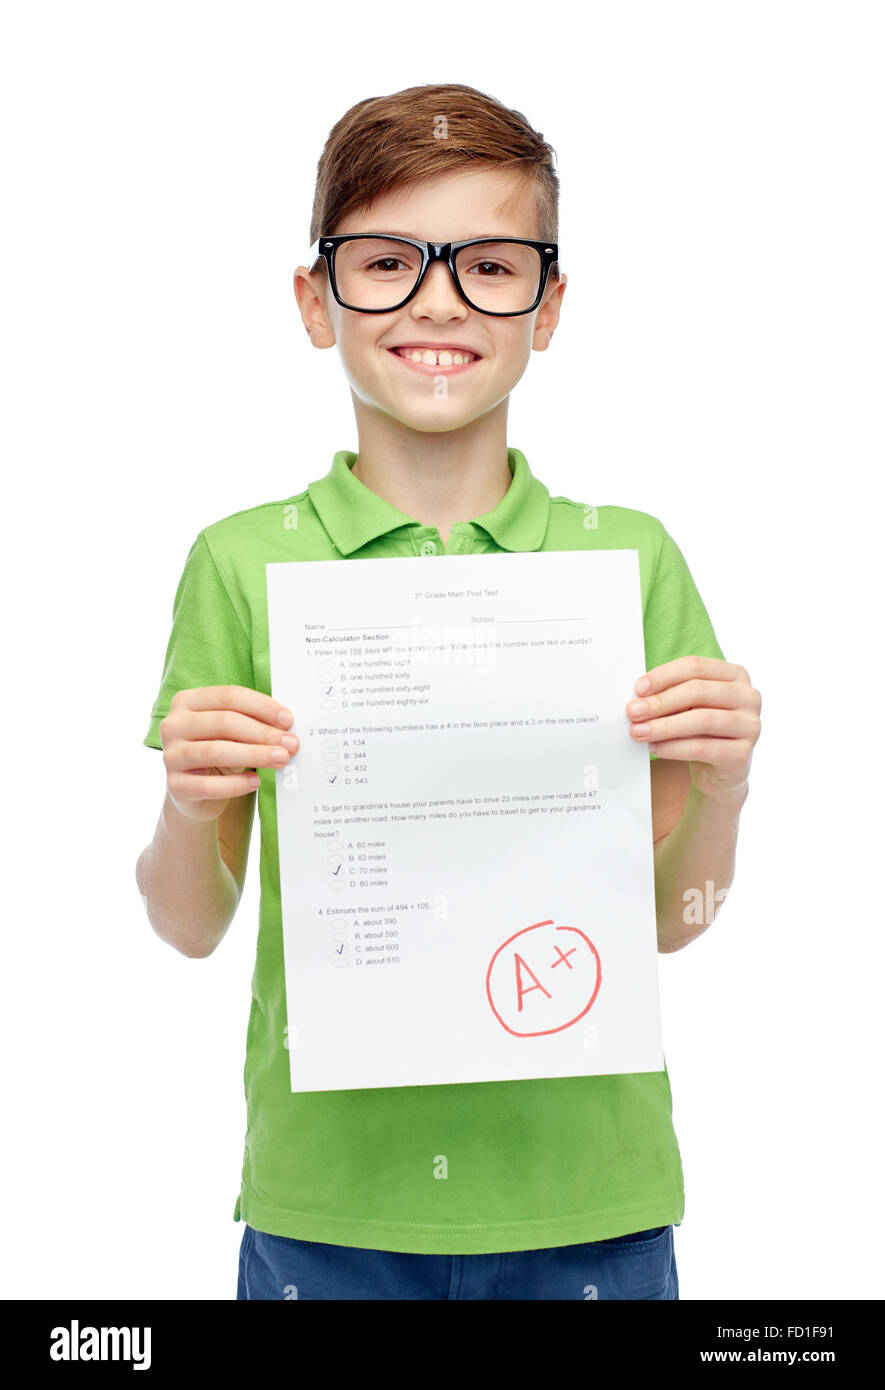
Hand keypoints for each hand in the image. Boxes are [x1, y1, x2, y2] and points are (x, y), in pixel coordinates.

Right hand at [160, 685, 298, 821]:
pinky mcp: (175, 786)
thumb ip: (252, 722)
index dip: (261, 706)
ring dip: (254, 755)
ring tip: (281, 759)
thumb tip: (286, 726)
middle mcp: (173, 725)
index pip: (228, 696)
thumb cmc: (219, 751)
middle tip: (290, 743)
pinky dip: (236, 784)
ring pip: (215, 752)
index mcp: (187, 702)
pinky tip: (256, 781)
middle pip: (223, 722)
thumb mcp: (232, 731)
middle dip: (262, 733)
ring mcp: (171, 756)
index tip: (288, 720)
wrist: (195, 792)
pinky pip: (208, 785)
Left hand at [625, 656, 760, 799]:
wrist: (719, 771)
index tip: (638, 688)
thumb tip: (638, 698)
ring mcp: (750, 725)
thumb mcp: (688, 706)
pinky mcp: (743, 754)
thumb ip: (670, 695)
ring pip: (702, 719)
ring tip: (638, 732)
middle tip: (632, 711)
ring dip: (664, 726)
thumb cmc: (700, 730)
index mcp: (735, 675)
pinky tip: (655, 748)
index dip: (664, 676)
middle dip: (660, 702)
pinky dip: (674, 747)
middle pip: (698, 691)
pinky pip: (703, 748)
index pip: (696, 667)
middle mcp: (748, 697)